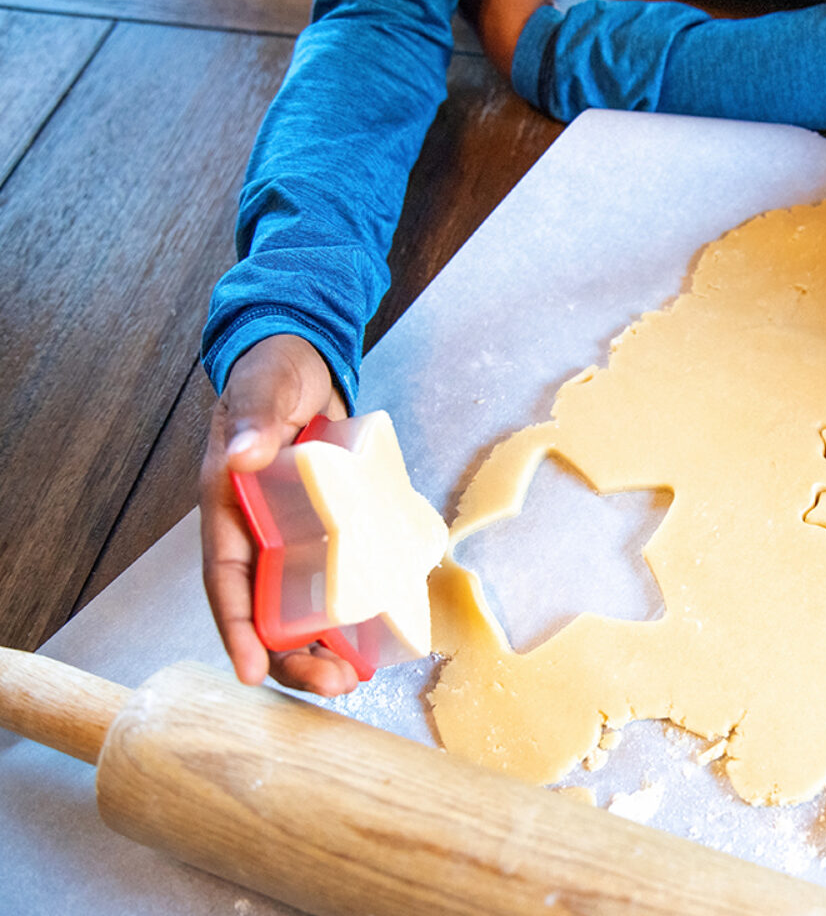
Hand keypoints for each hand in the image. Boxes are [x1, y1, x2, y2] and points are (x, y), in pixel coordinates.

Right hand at [199, 334, 356, 695]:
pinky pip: (333, 578)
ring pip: (298, 605)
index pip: (224, 579)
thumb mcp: (265, 388)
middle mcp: (256, 531)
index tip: (250, 672)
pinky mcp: (324, 529)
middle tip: (332, 684)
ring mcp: (291, 534)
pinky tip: (376, 635)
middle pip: (263, 610)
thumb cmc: (272, 377)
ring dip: (321, 644)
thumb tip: (245, 453)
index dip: (235, 629)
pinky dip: (349, 609)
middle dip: (289, 656)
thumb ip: (255, 416)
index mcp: (227, 508)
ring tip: (353, 678)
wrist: (301, 365)